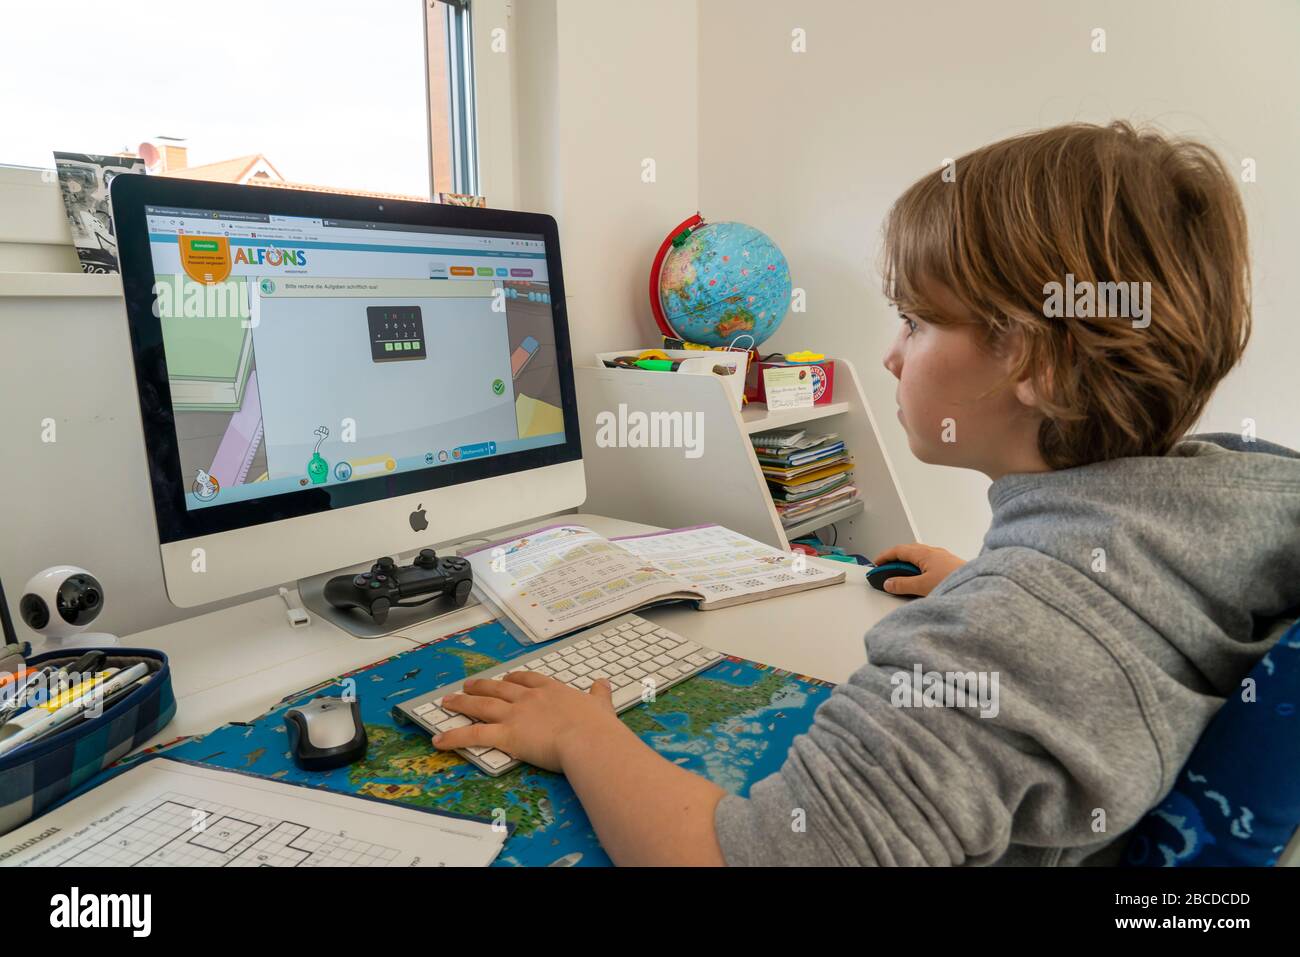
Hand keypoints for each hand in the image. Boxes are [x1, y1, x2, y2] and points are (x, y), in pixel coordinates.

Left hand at [433, 671, 624, 771]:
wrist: (588, 739)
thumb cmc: (597, 727)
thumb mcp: (601, 705)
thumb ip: (599, 694)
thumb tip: (604, 683)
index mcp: (551, 690)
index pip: (527, 679)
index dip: (514, 678)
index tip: (508, 678)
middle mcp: (529, 698)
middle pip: (499, 688)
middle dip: (482, 686)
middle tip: (468, 684)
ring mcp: (515, 715)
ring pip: (482, 705)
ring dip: (462, 702)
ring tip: (448, 701)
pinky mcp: (506, 735)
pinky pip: (474, 735)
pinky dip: (455, 736)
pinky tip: (439, 739)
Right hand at [871, 542, 965, 596]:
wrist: (979, 584)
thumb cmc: (955, 581)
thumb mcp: (922, 586)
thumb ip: (903, 584)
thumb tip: (889, 583)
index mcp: (924, 553)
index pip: (898, 550)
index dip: (884, 557)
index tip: (876, 564)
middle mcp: (933, 552)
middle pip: (908, 551)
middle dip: (894, 560)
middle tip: (885, 571)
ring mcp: (942, 558)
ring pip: (919, 557)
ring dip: (907, 565)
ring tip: (901, 578)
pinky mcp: (949, 565)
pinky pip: (928, 563)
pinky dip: (918, 569)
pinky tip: (920, 580)